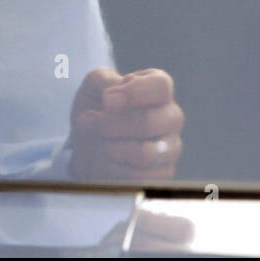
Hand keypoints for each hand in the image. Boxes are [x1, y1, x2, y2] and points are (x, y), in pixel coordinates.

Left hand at [69, 68, 183, 180]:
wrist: (87, 145)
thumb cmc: (96, 108)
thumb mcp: (93, 86)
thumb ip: (104, 82)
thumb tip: (112, 99)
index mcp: (158, 89)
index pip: (160, 86)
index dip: (132, 93)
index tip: (107, 100)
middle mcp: (172, 117)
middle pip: (148, 122)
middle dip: (112, 125)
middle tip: (97, 124)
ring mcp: (171, 148)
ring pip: (144, 154)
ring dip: (112, 149)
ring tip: (102, 143)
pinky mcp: (163, 175)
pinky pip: (137, 177)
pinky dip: (113, 170)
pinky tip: (109, 161)